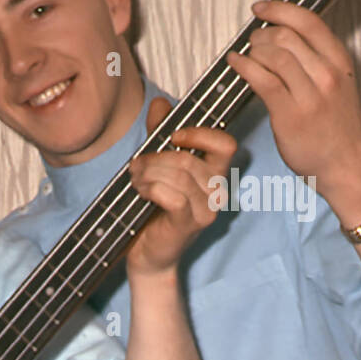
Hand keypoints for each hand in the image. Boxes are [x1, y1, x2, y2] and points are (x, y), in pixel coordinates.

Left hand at [126, 96, 235, 276]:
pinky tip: (141, 193)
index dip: (199, 134)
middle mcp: (217, 191)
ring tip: (135, 180)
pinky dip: (151, 189)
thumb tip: (160, 104)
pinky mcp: (189, 225)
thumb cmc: (153, 210)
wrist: (147, 255)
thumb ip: (159, 137)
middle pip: (189, 159)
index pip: (225, 144)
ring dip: (149, 173)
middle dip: (155, 158)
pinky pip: (172, 196)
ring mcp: (206, 210)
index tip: (173, 136)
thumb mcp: (156, 168)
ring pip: (179, 176)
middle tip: (136, 166)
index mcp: (214, 174)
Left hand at [225, 0, 360, 224]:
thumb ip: (316, 62)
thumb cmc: (337, 128)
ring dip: (252, 50)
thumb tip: (282, 40)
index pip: (309, 22)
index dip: (280, 9)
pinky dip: (244, 66)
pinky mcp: (290, 114)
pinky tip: (235, 64)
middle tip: (251, 40)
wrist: (347, 164)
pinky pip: (262, 79)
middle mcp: (327, 74)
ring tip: (245, 55)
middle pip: (287, 35)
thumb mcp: (337, 85)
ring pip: (274, 54)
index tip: (261, 8)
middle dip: (261, 33)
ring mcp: (310, 94)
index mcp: (340, 62)